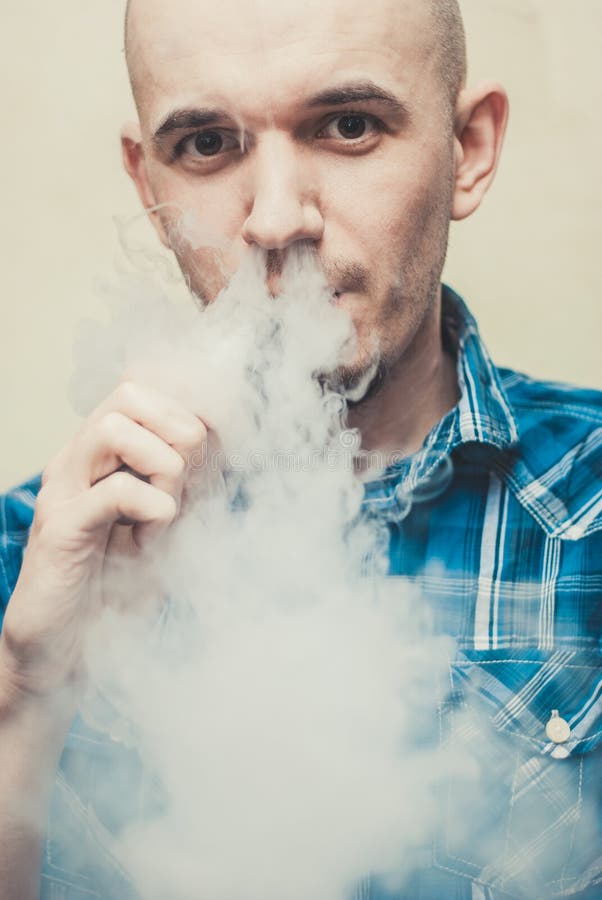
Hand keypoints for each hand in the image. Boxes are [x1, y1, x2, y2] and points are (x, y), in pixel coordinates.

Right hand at [0, 381, 207, 700]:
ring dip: (161, 463)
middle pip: (127, 395)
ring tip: (167, 508)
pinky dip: (152, 507)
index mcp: (101, 458)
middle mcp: (78, 464)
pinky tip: (154, 535)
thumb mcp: (165, 524)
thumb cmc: (116, 587)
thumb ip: (186, 482)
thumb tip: (223, 436)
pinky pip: (113, 491)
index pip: (141, 392)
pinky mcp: (61, 532)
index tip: (202, 462)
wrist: (69, 650)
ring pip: (112, 428)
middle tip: (184, 481)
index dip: (184, 415)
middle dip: (175, 428)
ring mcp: (64, 493)